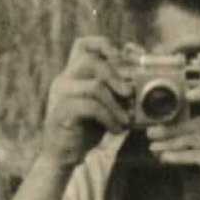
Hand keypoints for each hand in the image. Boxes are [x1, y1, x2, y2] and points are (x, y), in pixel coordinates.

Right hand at [39, 37, 130, 167]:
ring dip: (116, 104)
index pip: (82, 45)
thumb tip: (138, 83)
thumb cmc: (86, 129)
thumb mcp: (105, 106)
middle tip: (129, 93)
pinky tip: (116, 130)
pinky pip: (90, 107)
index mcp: (73, 74)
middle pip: (90, 60)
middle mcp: (64, 79)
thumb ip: (115, 92)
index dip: (104, 44)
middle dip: (115, 75)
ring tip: (125, 120)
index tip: (123, 56)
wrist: (63, 156)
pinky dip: (109, 118)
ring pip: (94, 86)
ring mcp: (60, 95)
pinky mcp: (61, 112)